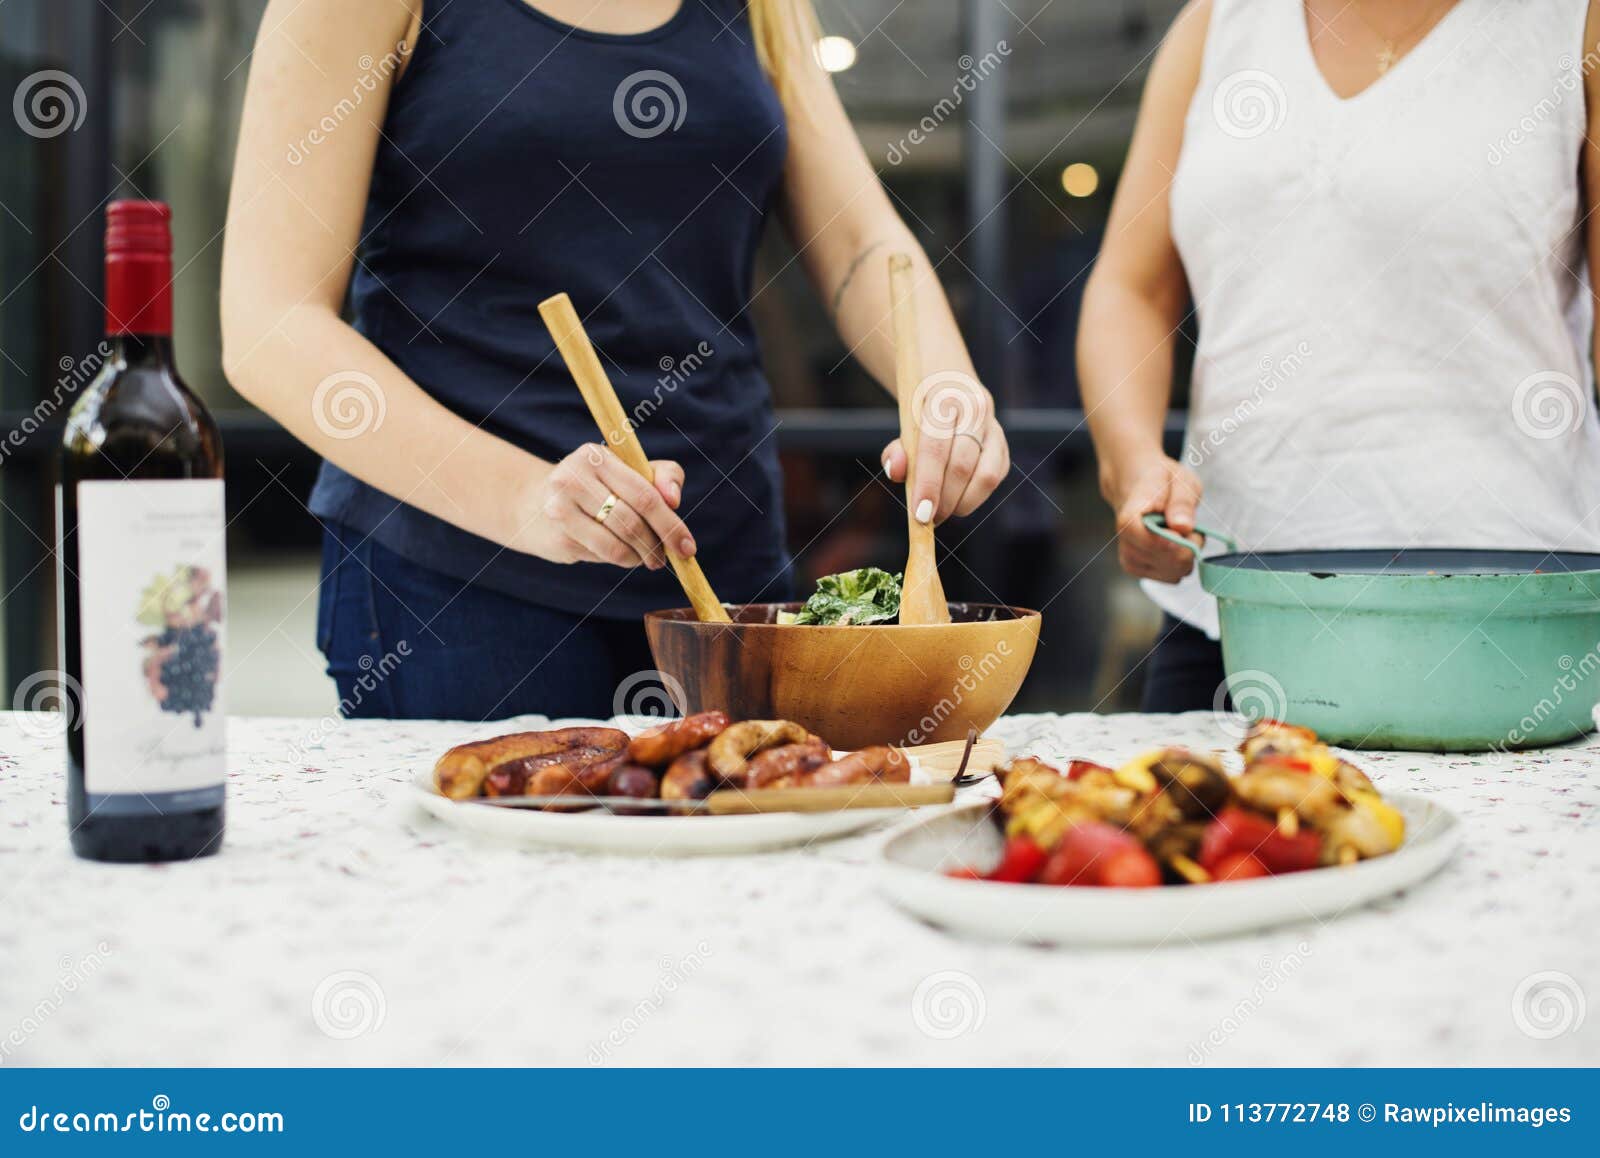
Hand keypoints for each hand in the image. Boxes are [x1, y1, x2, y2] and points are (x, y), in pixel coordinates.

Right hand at [513, 443, 692, 568]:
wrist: (536, 505)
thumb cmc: (597, 487)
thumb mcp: (630, 471)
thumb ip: (663, 476)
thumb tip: (674, 500)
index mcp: (596, 456)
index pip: (644, 495)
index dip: (670, 524)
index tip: (688, 546)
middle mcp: (573, 478)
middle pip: (632, 522)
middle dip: (657, 545)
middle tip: (667, 558)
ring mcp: (560, 508)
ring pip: (617, 544)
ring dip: (640, 557)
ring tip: (648, 558)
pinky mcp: (557, 536)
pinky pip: (602, 555)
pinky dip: (621, 559)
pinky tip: (624, 555)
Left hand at [882, 377, 1009, 523]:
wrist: (949, 378)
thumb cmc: (922, 410)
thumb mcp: (904, 423)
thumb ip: (896, 450)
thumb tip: (898, 471)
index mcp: (944, 399)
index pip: (935, 448)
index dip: (929, 485)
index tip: (920, 515)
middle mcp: (975, 408)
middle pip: (962, 466)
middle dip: (945, 500)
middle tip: (928, 518)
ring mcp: (994, 426)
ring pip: (986, 475)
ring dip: (964, 503)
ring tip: (943, 511)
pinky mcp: (1003, 444)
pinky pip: (995, 477)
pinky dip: (976, 495)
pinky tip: (958, 497)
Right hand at [1106, 455, 1203, 581]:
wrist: (1137, 486)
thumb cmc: (1160, 482)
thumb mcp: (1180, 480)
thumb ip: (1182, 501)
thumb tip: (1183, 527)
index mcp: (1130, 517)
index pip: (1145, 540)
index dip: (1172, 542)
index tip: (1186, 528)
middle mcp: (1125, 543)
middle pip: (1168, 561)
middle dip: (1189, 545)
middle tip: (1189, 523)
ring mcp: (1130, 560)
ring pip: (1173, 573)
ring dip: (1187, 555)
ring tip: (1181, 532)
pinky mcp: (1139, 570)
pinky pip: (1172, 577)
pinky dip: (1181, 563)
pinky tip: (1176, 545)